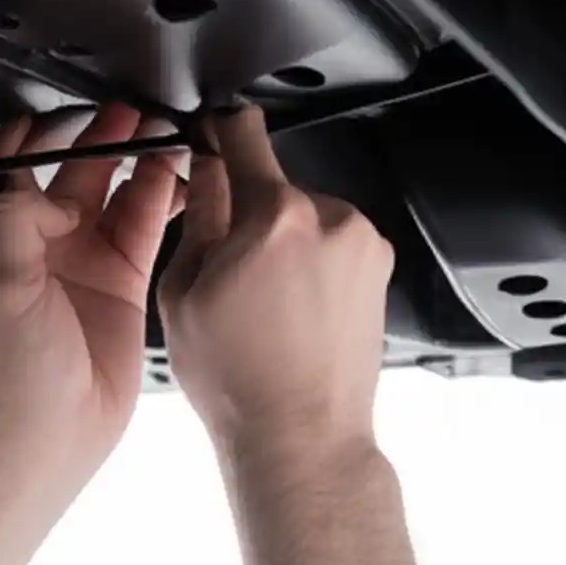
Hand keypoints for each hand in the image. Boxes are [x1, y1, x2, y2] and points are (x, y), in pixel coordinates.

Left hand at [0, 103, 182, 472]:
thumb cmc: (10, 376)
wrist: (49, 436)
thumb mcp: (1, 286)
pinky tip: (176, 177)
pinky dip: (159, 196)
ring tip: (162, 134)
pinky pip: (142, 223)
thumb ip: (12, 219)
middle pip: (69, 170)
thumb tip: (25, 168)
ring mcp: (80, 258)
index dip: (40, 133)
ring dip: (136, 161)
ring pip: (112, 191)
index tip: (68, 113)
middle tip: (130, 115)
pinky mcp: (118, 278)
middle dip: (100, 138)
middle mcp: (35, 242)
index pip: (11, 165)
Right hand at [158, 104, 394, 446]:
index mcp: (277, 218)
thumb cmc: (239, 381)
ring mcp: (363, 245)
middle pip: (275, 183)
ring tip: (263, 299)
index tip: (210, 132)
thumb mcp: (185, 293)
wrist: (301, 436)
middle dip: (247, 209)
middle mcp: (331, 220)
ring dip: (282, 236)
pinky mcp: (379, 269)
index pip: (246, 133)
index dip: (219, 128)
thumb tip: (206, 170)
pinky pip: (333, 240)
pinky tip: (290, 307)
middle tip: (226, 264)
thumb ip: (199, 216)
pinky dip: (310, 259)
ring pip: (305, 214)